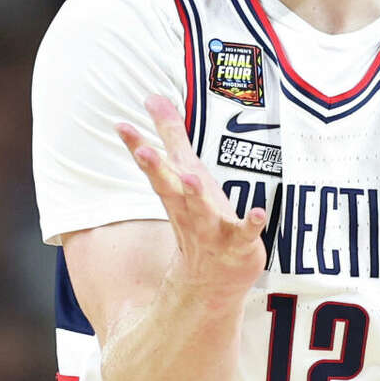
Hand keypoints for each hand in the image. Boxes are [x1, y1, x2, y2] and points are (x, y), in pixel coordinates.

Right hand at [116, 95, 267, 298]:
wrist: (210, 283)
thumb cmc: (199, 218)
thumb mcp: (183, 175)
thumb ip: (171, 136)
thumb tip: (153, 97)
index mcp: (176, 194)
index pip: (155, 168)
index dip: (138, 146)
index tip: (121, 125)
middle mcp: (189, 211)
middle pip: (170, 188)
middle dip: (157, 170)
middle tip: (142, 151)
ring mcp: (213, 229)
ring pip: (202, 211)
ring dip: (196, 196)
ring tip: (191, 177)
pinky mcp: (239, 244)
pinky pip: (245, 233)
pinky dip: (252, 224)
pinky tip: (259, 213)